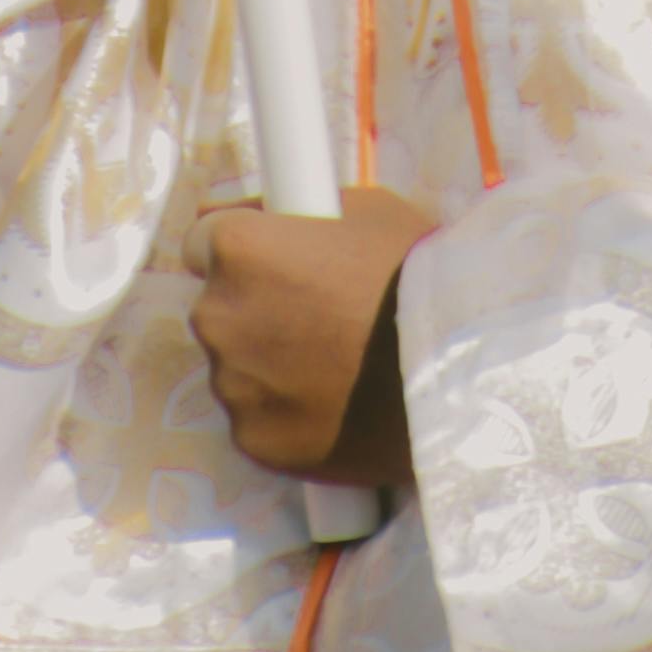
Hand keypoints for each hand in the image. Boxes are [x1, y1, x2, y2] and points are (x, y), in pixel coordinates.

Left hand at [189, 189, 430, 482]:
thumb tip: (246, 223)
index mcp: (235, 249)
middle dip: (252, 309)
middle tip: (312, 315)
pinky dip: (282, 413)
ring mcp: (232, 386)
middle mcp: (217, 316)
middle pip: (218, 308)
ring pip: (236, 367)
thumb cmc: (409, 269)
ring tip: (330, 366)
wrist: (450, 367)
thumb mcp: (358, 208)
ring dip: (265, 363)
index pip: (200, 243)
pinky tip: (330, 406)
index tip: (271, 264)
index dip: (240, 252)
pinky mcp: (254, 443)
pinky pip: (256, 419)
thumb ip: (289, 218)